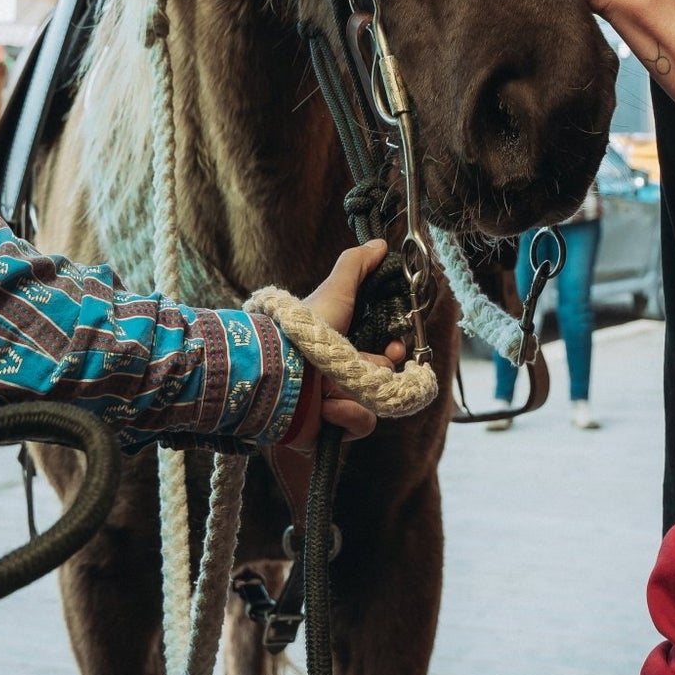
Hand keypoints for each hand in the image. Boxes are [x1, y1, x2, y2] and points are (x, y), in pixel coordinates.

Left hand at [288, 240, 405, 446]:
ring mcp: (335, 406)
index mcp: (342, 351)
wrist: (279, 371)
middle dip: (373, 371)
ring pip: (374, 403)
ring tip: (328, 388)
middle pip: (381, 379)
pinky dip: (346, 415)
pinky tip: (325, 406)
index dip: (394, 351)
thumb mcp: (335, 289)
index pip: (384, 357)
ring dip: (355, 393)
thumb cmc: (305, 330)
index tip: (394, 345)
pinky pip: (360, 425)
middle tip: (365, 367)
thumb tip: (380, 244)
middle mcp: (339, 378)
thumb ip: (357, 265)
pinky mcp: (330, 431)